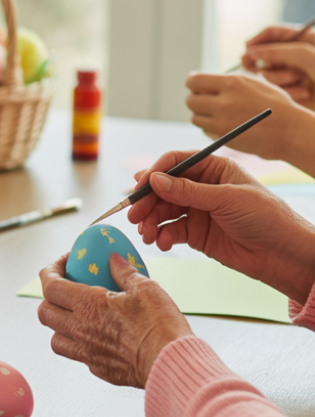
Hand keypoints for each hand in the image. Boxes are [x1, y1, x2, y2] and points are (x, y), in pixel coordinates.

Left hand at [37, 253, 192, 388]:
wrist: (170, 364)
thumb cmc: (160, 326)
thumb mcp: (146, 288)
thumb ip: (124, 272)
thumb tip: (113, 260)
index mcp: (88, 305)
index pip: (50, 286)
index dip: (50, 271)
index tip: (63, 263)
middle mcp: (80, 329)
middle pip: (44, 311)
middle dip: (50, 296)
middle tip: (68, 288)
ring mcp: (86, 351)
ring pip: (54, 336)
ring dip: (59, 322)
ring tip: (78, 314)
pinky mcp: (96, 367)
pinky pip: (75, 353)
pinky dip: (77, 342)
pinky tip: (95, 335)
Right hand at [128, 150, 314, 300]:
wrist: (281, 254)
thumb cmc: (266, 217)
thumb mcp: (226, 199)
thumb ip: (188, 191)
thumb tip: (154, 180)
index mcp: (214, 169)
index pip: (176, 162)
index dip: (155, 172)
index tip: (139, 187)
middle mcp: (202, 187)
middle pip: (163, 189)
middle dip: (147, 202)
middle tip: (134, 216)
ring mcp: (198, 210)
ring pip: (163, 212)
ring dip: (150, 222)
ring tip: (147, 234)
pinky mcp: (195, 233)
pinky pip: (170, 231)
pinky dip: (162, 237)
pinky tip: (163, 243)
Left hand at [184, 73, 314, 163]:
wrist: (290, 130)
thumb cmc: (276, 105)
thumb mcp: (255, 83)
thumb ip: (230, 82)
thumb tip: (208, 81)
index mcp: (232, 83)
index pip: (194, 80)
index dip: (192, 83)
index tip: (195, 85)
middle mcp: (223, 101)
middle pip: (190, 100)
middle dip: (195, 99)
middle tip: (204, 100)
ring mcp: (221, 121)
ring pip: (195, 117)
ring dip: (201, 115)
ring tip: (216, 113)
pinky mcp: (222, 137)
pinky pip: (204, 130)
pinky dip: (209, 128)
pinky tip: (224, 124)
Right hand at [241, 40, 314, 103]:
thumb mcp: (308, 55)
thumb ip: (277, 51)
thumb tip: (249, 52)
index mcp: (301, 40)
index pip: (271, 34)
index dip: (258, 40)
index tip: (248, 50)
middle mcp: (293, 57)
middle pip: (261, 56)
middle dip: (265, 63)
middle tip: (259, 68)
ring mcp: (290, 76)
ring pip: (265, 76)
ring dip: (278, 78)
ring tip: (298, 78)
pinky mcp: (289, 94)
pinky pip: (273, 93)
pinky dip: (285, 93)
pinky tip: (304, 94)